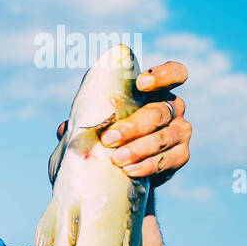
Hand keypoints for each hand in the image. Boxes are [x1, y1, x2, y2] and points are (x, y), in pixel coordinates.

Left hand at [55, 61, 191, 186]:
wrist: (123, 171)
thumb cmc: (106, 139)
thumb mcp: (96, 125)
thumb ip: (84, 121)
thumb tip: (65, 127)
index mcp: (155, 92)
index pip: (174, 74)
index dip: (163, 75)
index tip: (141, 83)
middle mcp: (173, 108)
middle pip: (159, 112)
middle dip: (133, 126)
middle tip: (109, 139)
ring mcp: (180, 132)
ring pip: (164, 137)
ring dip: (139, 149)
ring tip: (117, 159)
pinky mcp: (181, 156)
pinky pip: (167, 160)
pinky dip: (147, 166)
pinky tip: (130, 171)